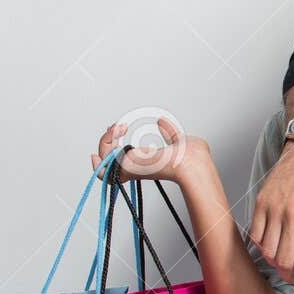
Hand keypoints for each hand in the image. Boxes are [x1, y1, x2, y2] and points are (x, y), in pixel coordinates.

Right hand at [90, 116, 208, 185]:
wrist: (190, 162)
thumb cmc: (191, 157)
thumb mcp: (177, 138)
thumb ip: (168, 131)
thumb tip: (161, 122)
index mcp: (147, 162)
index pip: (123, 159)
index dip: (116, 144)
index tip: (120, 128)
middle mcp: (135, 168)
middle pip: (109, 159)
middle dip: (108, 139)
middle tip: (117, 126)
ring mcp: (129, 170)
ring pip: (102, 159)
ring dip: (105, 139)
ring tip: (117, 127)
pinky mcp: (124, 171)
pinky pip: (101, 166)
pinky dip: (103, 145)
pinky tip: (114, 131)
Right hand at [248, 140, 293, 293]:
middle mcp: (293, 216)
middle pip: (285, 261)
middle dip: (291, 276)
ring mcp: (274, 209)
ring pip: (268, 252)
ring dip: (277, 263)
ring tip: (287, 261)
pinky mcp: (261, 203)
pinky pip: (256, 236)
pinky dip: (264, 247)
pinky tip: (274, 246)